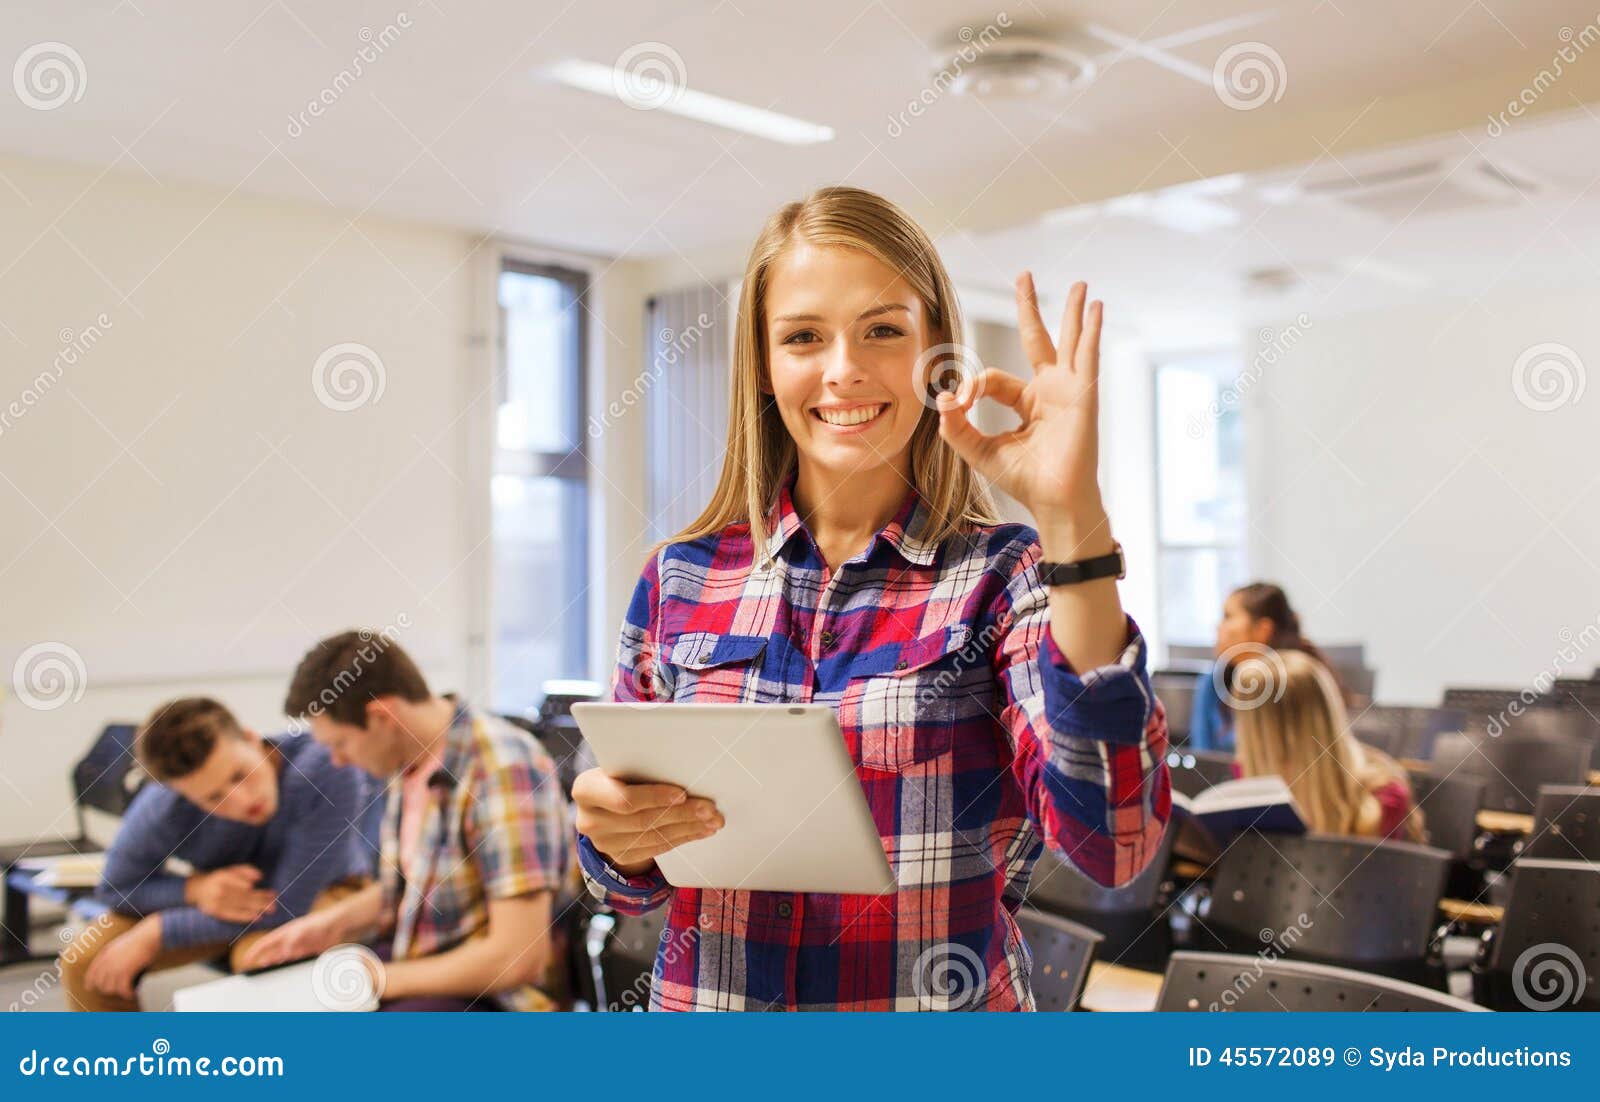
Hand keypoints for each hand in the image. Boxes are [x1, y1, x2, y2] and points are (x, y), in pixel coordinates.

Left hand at [84, 916, 161, 1000]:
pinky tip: (133, 993)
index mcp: (106, 952)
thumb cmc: (142, 937)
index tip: (90, 987)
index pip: (92, 971)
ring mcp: (115, 967)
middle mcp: (107, 961)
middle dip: (107, 988)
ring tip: (128, 992)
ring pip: (110, 988)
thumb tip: (118, 963)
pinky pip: (122, 989)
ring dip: (119, 992)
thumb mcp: (122, 943)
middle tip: (117, 990)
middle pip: (100, 983)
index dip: (90, 981)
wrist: (150, 936)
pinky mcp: (125, 972)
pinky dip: (128, 993)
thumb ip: (116, 953)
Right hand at [185, 864, 275, 922]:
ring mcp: (216, 902)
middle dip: (262, 900)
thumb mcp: (231, 869)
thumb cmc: (220, 878)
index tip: (272, 893)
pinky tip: (258, 917)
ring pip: (241, 906)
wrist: (197, 889)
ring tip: (271, 909)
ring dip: (258, 908)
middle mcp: (218, 889)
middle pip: (245, 896)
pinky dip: (246, 917)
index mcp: (223, 876)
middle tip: (275, 903)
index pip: (244, 885)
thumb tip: (260, 877)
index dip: (258, 891)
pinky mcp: (216, 912)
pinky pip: (233, 915)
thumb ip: (246, 870)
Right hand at [235, 909, 337, 971]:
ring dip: (276, 966)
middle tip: (255, 971)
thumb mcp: (304, 930)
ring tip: (269, 973)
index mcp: (285, 933)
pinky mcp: (308, 953)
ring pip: (282, 960)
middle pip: (272, 953)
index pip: (265, 943)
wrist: (339, 924)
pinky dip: (290, 968)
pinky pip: (295, 962)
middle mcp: (290, 941)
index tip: (245, 960)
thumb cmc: (320, 922)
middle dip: (263, 962)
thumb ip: (293, 941)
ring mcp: (298, 948)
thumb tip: (284, 954)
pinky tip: (288, 973)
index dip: (254, 951)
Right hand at [571, 768, 722, 876]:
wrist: (605, 802)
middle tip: (709, 808)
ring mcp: (604, 842)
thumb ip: (642, 767)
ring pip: (654, 836)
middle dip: (682, 813)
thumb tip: (687, 769)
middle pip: (643, 820)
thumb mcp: (622, 765)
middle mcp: (589, 820)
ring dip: (688, 828)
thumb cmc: (620, 774)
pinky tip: (701, 830)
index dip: (654, 797)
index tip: (682, 794)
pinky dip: (683, 838)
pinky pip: (657, 848)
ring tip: (712, 819)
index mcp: (586, 789)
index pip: (623, 798)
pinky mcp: (621, 856)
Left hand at [936, 275, 1112, 553]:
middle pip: (1038, 339)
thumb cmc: (1024, 480)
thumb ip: (956, 427)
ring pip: (1069, 341)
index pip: (993, 378)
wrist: (1054, 502)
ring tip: (1080, 284)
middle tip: (1023, 275)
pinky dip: (1090, 332)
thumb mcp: (979, 451)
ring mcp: (1069, 391)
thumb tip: (942, 398)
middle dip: (1030, 307)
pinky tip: (1096, 308)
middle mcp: (1049, 390)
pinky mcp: (1084, 396)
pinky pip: (1086, 356)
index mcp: (1026, 402)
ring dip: (1073, 311)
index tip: (957, 404)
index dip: (972, 386)